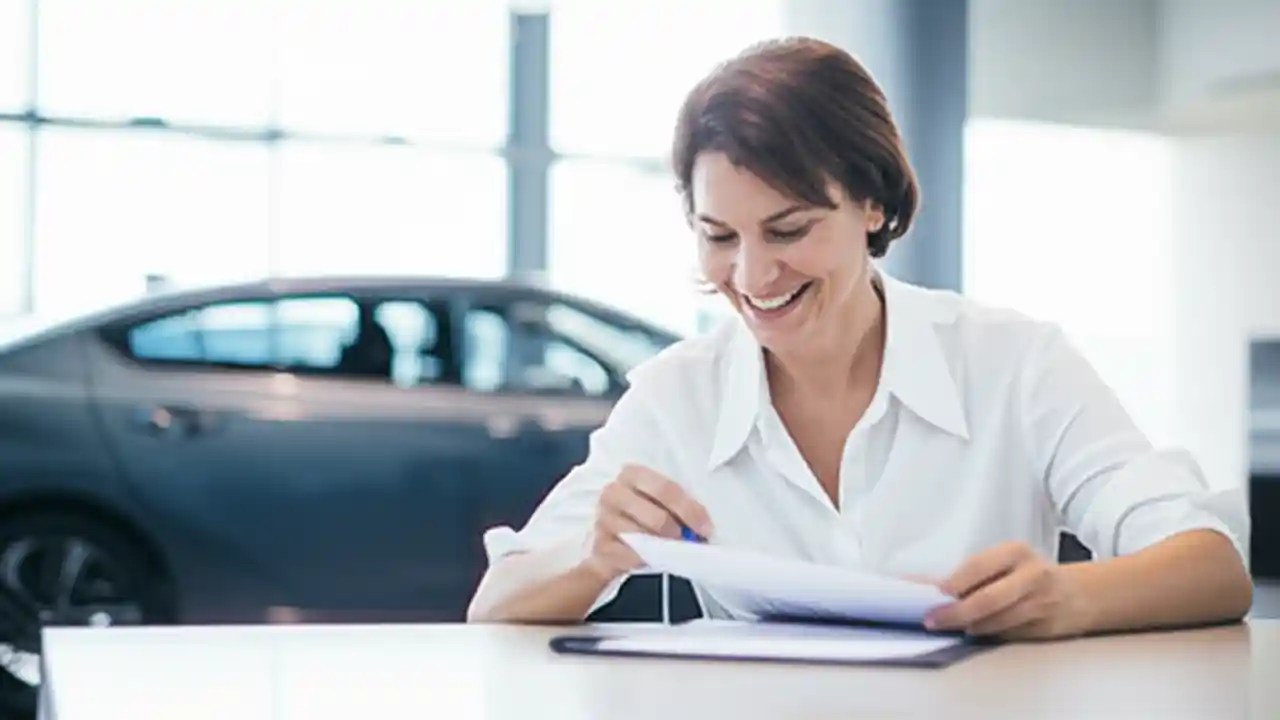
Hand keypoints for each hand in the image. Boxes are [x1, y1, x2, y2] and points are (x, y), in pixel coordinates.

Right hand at [582, 464, 713, 581]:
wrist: (609, 545)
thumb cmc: (640, 519)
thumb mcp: (657, 502)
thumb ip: (676, 505)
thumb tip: (703, 522)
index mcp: (632, 474)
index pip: (666, 489)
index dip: (689, 510)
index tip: (705, 527)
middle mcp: (614, 492)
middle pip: (657, 516)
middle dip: (679, 532)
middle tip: (691, 541)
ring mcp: (604, 519)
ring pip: (645, 538)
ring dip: (663, 547)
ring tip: (671, 548)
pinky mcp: (601, 545)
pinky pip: (633, 556)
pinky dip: (647, 559)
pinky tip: (652, 557)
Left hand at [924, 542, 1094, 639]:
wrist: (1080, 593)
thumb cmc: (1029, 574)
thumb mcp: (1006, 561)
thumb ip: (974, 572)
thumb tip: (926, 585)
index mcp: (1016, 552)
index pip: (978, 566)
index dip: (954, 583)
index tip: (934, 595)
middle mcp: (1032, 575)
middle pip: (988, 599)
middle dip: (957, 613)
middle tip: (934, 620)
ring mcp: (1042, 603)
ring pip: (998, 621)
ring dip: (971, 627)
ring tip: (952, 627)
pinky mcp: (1046, 627)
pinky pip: (1010, 634)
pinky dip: (989, 635)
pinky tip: (976, 632)